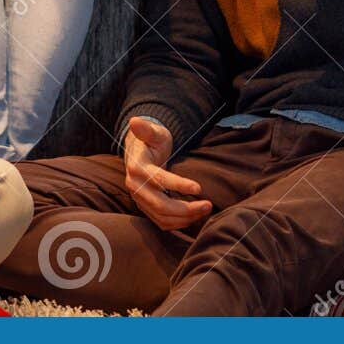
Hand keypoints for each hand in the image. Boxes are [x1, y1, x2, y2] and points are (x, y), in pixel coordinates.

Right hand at [122, 116, 210, 231]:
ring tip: (205, 210)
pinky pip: (161, 222)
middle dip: (186, 208)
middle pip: (160, 205)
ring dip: (185, 218)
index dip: (179, 185)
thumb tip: (135, 121)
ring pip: (162, 217)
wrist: (140, 153)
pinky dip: (178, 223)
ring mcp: (139, 199)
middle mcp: (135, 186)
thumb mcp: (153, 133)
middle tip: (208, 205)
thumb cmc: (151, 141)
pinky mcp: (145, 207)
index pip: (158, 180)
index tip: (199, 188)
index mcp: (137, 168)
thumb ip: (146, 129)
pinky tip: (194, 217)